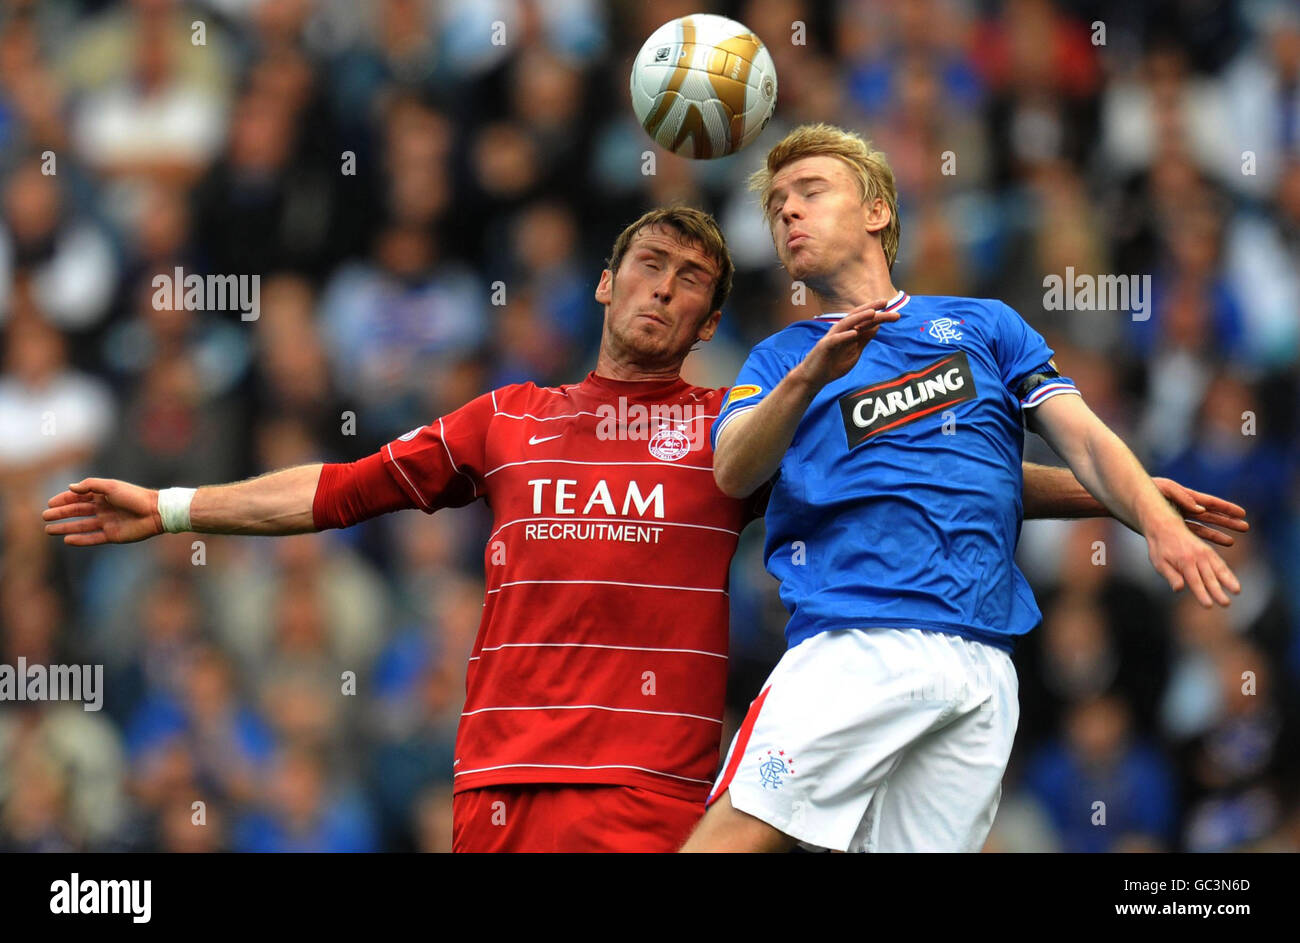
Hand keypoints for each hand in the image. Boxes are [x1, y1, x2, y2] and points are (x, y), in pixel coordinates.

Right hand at [42, 478, 163, 545]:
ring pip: (81, 526)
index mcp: (103, 495)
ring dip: (65, 527)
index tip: (50, 503)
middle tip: (44, 517)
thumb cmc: (134, 496)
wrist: (155, 512)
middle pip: (77, 511)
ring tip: (49, 530)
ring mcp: (107, 522)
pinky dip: (80, 540)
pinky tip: (67, 540)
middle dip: (61, 514)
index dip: (64, 500)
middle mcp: (103, 508)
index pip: (79, 497)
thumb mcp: (111, 486)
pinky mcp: (112, 535)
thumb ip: (90, 486)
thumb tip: (70, 487)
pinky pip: (92, 538)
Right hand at [795, 299, 899, 389]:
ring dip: (859, 317)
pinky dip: (844, 336)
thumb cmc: (833, 364)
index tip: (895, 312)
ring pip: (846, 324)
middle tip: (886, 302)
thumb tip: (877, 326)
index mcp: (849, 332)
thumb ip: (864, 339)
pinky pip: (835, 340)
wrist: (814, 377)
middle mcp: (841, 331)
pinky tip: (854, 333)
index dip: (879, 315)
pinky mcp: (824, 347)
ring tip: (872, 312)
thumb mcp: (854, 351)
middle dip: (871, 309)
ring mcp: (832, 338)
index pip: (866, 321)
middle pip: (858, 317)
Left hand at [1145, 515, 1240, 606]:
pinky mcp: (1209, 551)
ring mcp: (1205, 553)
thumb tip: (1178, 589)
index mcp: (1184, 561)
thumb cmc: (1160, 548)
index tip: (1208, 605)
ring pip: (1219, 569)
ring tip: (1237, 591)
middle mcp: (1197, 557)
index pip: (1195, 581)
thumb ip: (1170, 575)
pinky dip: (1228, 573)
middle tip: (1226, 604)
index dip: (1202, 594)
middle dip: (1218, 592)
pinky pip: (1220, 563)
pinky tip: (1233, 582)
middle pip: (1209, 578)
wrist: (1165, 525)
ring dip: (1229, 581)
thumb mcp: (1159, 562)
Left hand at [1151, 478, 1248, 547]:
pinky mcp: (1171, 527)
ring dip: (1217, 535)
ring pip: (1203, 528)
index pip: (1210, 503)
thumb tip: (1200, 509)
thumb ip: (1181, 496)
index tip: (1242, 513)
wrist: (1125, 499)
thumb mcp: (1163, 488)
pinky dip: (1199, 542)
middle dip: (1227, 522)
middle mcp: (1185, 507)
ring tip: (1233, 542)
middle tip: (1245, 527)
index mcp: (1185, 496)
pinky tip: (1210, 550)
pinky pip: (1189, 536)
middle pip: (1211, 516)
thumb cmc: (1145, 489)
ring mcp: (1179, 518)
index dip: (1226, 508)